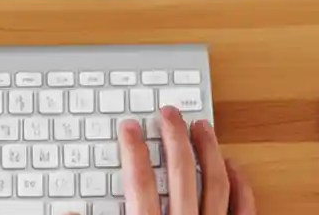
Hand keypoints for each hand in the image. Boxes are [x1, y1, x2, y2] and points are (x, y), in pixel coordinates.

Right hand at [120, 106, 256, 214]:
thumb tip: (75, 209)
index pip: (140, 183)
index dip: (133, 152)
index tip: (130, 128)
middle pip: (181, 172)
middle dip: (174, 137)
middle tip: (169, 114)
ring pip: (216, 183)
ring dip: (208, 150)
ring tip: (201, 126)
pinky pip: (243, 208)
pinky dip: (240, 185)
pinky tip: (232, 165)